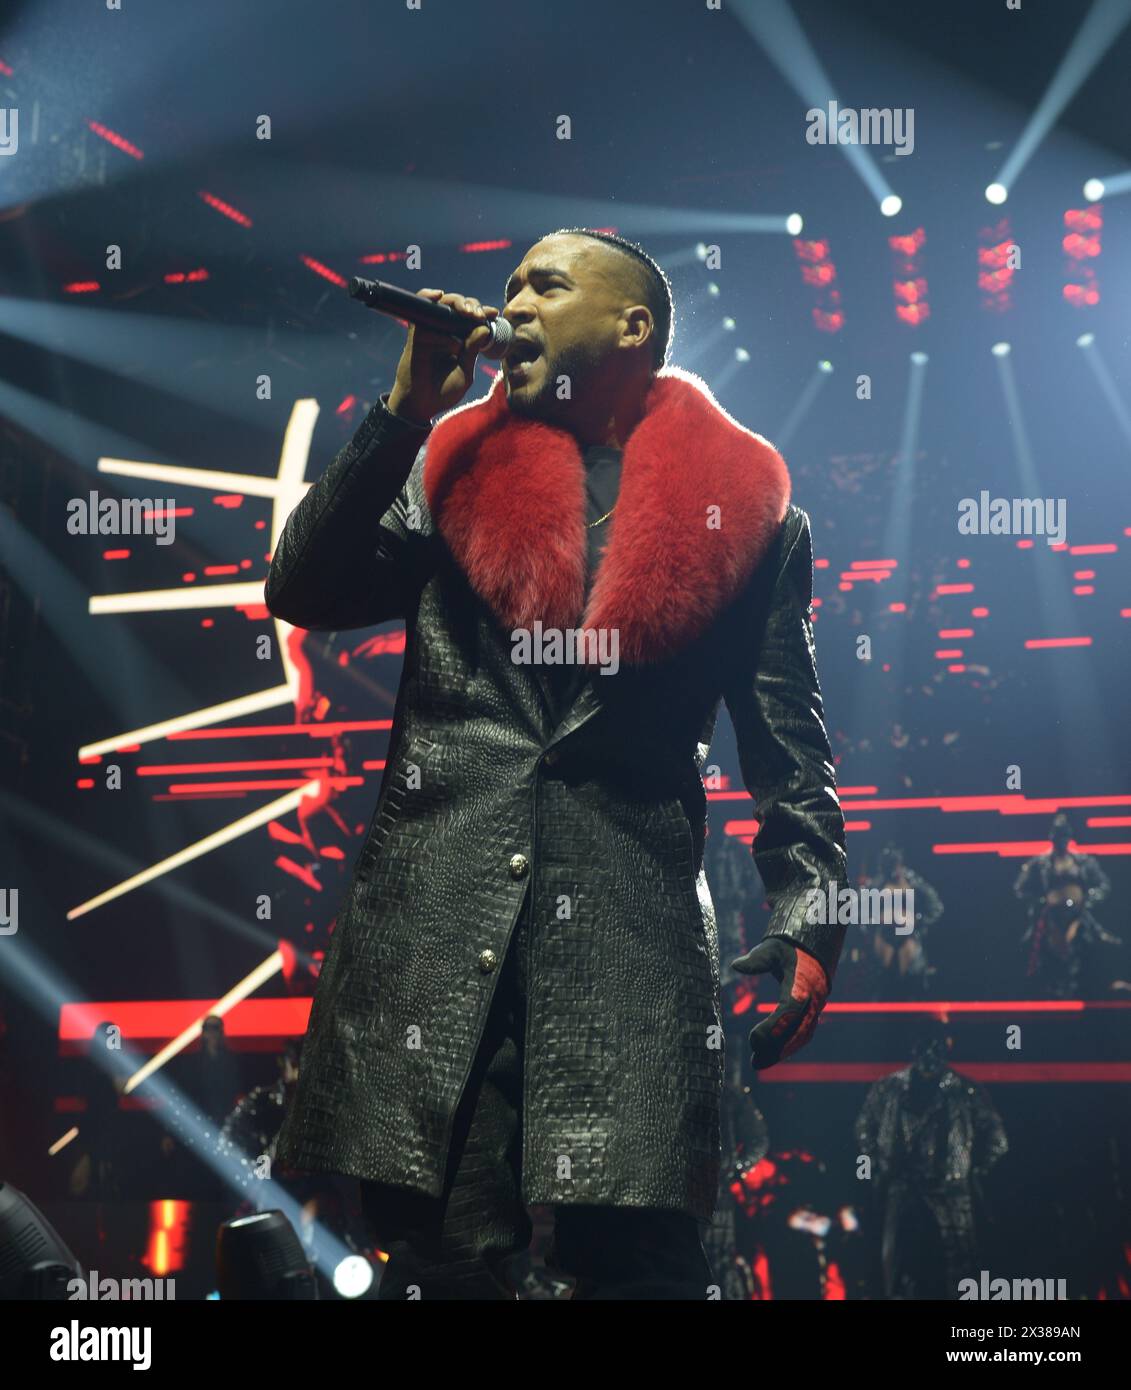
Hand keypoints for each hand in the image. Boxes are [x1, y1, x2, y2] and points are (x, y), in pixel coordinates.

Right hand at [388, 288, 499, 423]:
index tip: (493, 314)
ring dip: (456, 303)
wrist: (422, 405)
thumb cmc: (444, 392)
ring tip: (467, 313)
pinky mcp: (416, 334)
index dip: (483, 313)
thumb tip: (483, 328)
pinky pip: (421, 311)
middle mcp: (447, 333)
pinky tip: (437, 296)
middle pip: (459, 308)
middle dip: (471, 306)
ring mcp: (432, 332)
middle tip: (478, 315)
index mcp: (462, 342)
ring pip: (443, 305)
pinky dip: (427, 299)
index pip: (473, 321)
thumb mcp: (464, 373)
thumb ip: (472, 351)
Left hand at [731, 936, 828, 1069]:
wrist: (814, 947)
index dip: (774, 1026)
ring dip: (781, 1052)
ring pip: (800, 1037)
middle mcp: (813, 1000)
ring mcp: (815, 1008)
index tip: (753, 1038)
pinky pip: (802, 1035)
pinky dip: (787, 1047)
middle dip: (776, 1047)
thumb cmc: (790, 947)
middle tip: (754, 1061)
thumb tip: (736, 965)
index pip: (790, 1010)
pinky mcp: (812, 1014)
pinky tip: (770, 1056)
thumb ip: (757, 958)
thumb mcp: (773, 948)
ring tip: (758, 1063)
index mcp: (803, 983)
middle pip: (797, 1030)